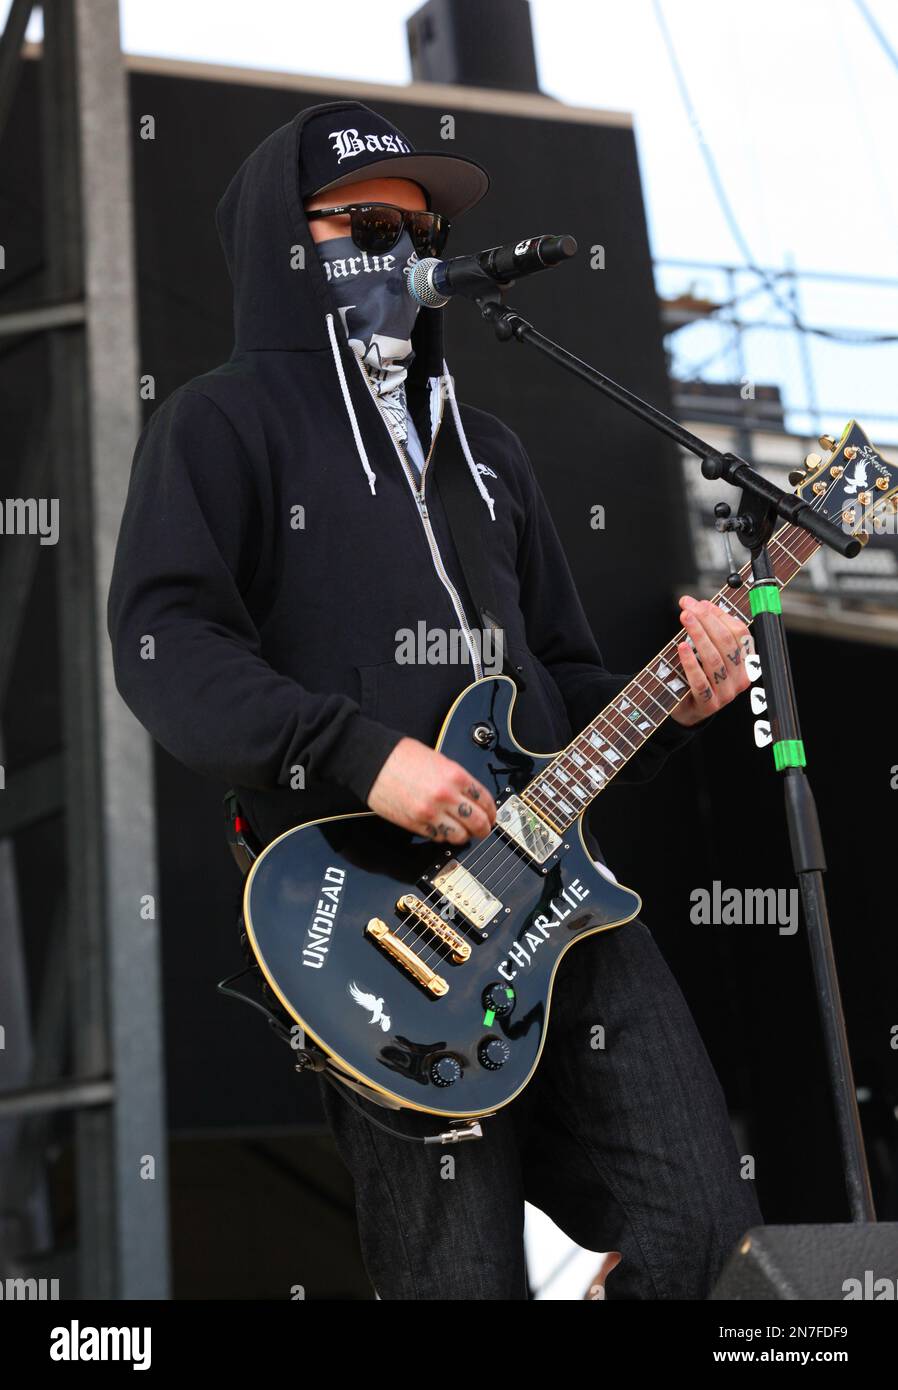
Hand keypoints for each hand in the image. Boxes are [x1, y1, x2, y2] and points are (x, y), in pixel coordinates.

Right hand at [367, 737, 496, 843]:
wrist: (373, 762)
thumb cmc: (402, 756)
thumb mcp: (439, 760)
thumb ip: (457, 779)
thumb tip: (470, 796)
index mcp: (456, 776)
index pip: (485, 800)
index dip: (492, 811)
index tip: (491, 815)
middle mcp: (446, 796)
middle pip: (478, 822)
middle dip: (484, 828)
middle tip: (483, 829)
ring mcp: (431, 812)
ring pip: (460, 836)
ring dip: (464, 836)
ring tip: (463, 833)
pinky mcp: (416, 823)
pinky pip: (438, 837)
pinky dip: (444, 836)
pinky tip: (443, 830)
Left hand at [670, 595, 752, 726]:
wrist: (687, 710)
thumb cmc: (698, 676)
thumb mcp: (707, 653)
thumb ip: (709, 631)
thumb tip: (702, 605)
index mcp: (746, 662)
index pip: (740, 633)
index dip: (720, 615)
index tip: (699, 603)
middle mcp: (741, 678)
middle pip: (727, 642)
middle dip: (706, 620)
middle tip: (688, 607)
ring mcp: (727, 693)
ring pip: (714, 659)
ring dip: (698, 634)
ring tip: (685, 619)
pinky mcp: (709, 704)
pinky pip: (700, 680)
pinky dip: (690, 662)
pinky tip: (681, 646)